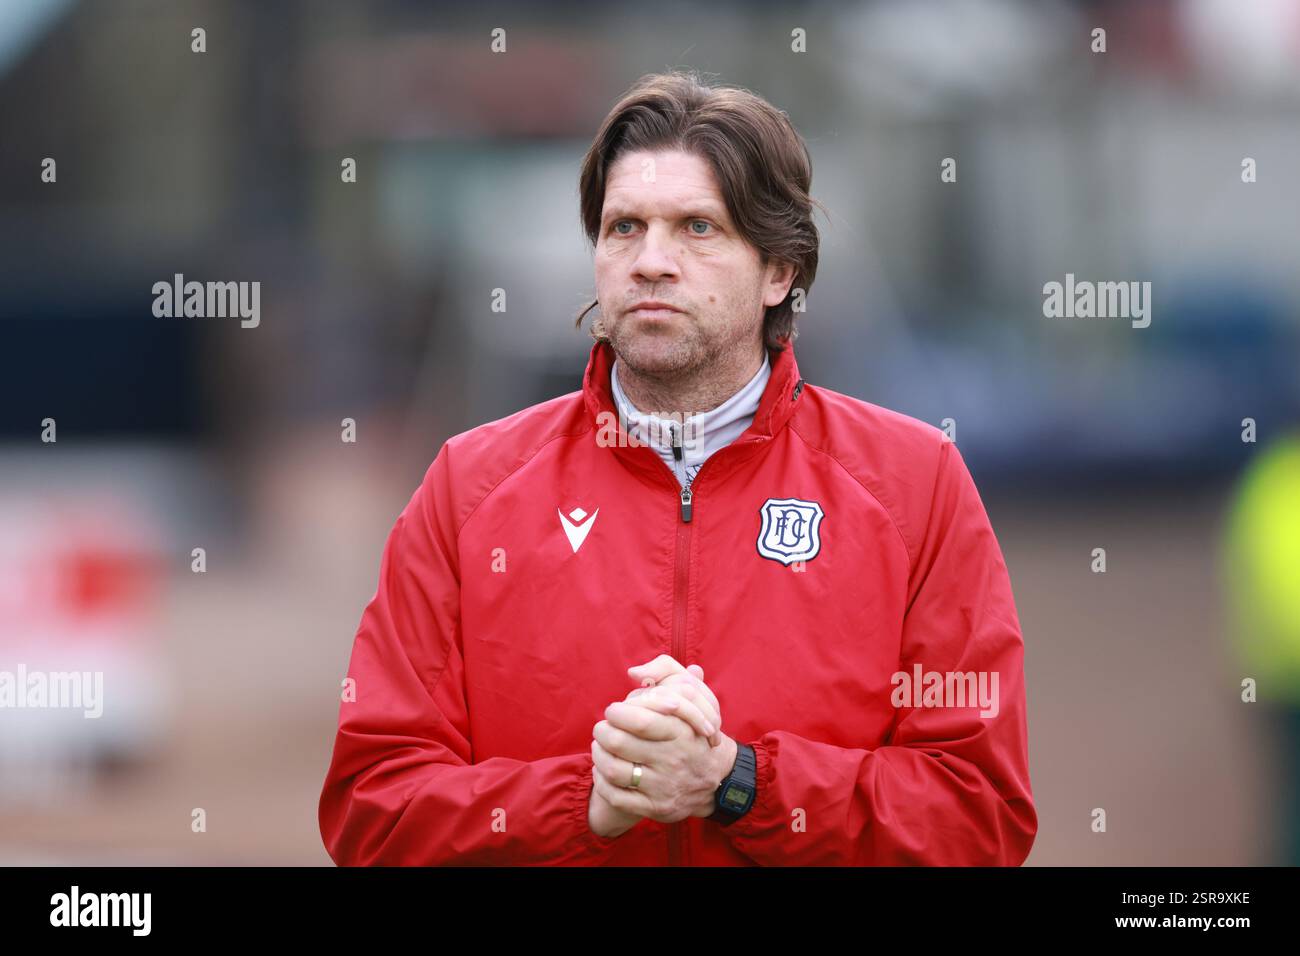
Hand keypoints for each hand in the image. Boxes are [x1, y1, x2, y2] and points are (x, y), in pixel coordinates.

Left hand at [589, 656, 736, 824]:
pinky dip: (602, 782)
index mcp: (681, 731)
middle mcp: (673, 760)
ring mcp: (663, 786)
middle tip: (601, 728)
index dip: (617, 713)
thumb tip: (634, 672)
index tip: (612, 710)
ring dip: (598, 755)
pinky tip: (602, 770)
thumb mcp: (692, 696)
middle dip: (602, 731)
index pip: (640, 720)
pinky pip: (617, 797)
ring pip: (613, 770)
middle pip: (619, 743)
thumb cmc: (693, 730)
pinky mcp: (655, 808)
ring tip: (599, 746)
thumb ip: (666, 673)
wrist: (716, 777)